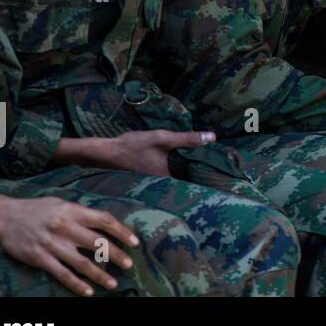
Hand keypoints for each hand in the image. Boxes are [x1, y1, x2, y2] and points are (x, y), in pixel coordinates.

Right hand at [0, 195, 140, 296]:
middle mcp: (64, 227)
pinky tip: (88, 291)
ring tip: (113, 283)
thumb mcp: (61, 204)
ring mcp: (52, 244)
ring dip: (99, 275)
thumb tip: (103, 223)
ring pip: (82, 263)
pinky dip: (76, 284)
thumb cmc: (36, 209)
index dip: (121, 231)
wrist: (4, 217)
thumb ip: (80, 213)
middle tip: (129, 264)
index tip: (134, 242)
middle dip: (116, 255)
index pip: (104, 221)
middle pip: (97, 243)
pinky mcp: (40, 258)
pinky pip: (62, 274)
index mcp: (72, 211)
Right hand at [98, 129, 215, 177]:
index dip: (205, 178)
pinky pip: (165, 180)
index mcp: (168, 180)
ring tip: (199, 166)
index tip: (219, 173)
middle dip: (196, 177)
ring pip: (175, 182)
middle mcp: (161, 187)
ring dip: (184, 174)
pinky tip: (176, 165)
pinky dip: (172, 173)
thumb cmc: (134, 146)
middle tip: (213, 169)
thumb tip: (212, 137)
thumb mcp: (162, 138)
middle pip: (184, 183)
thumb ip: (187, 139)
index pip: (193, 183)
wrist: (106, 153)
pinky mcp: (147, 182)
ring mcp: (153, 186)